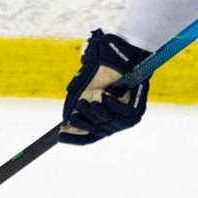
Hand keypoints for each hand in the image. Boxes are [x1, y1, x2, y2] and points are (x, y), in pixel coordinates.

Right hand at [60, 30, 151, 145]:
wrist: (119, 59)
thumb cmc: (101, 74)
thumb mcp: (85, 92)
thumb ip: (77, 109)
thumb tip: (65, 126)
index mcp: (102, 123)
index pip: (89, 138)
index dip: (74, 138)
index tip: (60, 136)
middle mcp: (114, 124)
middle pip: (98, 131)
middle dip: (83, 122)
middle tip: (73, 113)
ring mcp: (127, 119)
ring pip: (109, 122)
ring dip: (95, 113)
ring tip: (84, 102)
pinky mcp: (137, 109)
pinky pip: (123, 112)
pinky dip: (111, 104)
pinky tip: (102, 95)